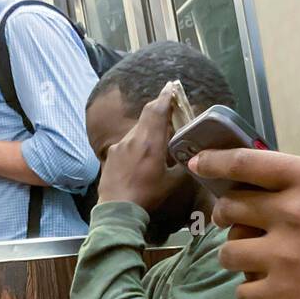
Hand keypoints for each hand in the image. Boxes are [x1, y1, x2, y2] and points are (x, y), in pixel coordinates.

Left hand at [96, 83, 188, 213]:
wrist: (117, 210)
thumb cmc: (147, 196)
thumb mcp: (172, 183)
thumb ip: (183, 165)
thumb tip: (190, 157)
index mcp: (150, 142)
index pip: (158, 110)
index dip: (166, 96)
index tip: (172, 88)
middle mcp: (132, 139)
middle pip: (146, 116)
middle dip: (158, 111)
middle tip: (169, 111)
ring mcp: (118, 146)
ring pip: (136, 130)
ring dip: (147, 130)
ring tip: (156, 142)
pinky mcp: (110, 156)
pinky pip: (126, 143)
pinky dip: (136, 144)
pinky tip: (139, 159)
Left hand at [195, 88, 299, 298]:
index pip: (246, 163)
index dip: (214, 161)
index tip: (196, 163)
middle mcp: (292, 212)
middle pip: (230, 207)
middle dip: (225, 212)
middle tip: (233, 218)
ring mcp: (287, 255)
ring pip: (229, 252)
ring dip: (233, 252)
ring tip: (246, 255)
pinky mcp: (288, 294)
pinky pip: (242, 292)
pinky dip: (248, 291)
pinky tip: (261, 288)